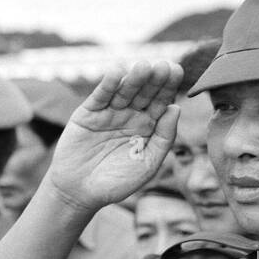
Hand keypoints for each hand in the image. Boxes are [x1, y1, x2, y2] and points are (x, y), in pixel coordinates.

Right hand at [45, 60, 182, 211]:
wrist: (81, 193)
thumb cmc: (118, 182)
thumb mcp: (148, 164)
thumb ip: (164, 138)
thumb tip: (176, 108)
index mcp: (148, 126)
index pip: (161, 102)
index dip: (168, 87)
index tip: (177, 70)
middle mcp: (130, 115)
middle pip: (145, 93)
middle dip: (154, 79)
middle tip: (163, 65)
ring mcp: (109, 113)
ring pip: (124, 92)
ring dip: (133, 78)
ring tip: (143, 67)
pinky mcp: (88, 113)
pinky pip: (100, 96)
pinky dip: (108, 84)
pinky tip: (117, 72)